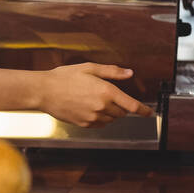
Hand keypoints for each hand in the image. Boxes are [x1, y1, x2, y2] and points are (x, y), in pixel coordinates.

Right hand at [38, 63, 153, 128]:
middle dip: (121, 107)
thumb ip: (112, 72)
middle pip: (122, 113)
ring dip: (111, 113)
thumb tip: (129, 73)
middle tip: (110, 97)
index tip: (149, 113)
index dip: (143, 110)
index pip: (131, 105)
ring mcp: (93, 117)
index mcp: (106, 91)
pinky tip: (90, 108)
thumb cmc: (65, 77)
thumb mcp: (90, 68)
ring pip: (111, 120)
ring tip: (96, 101)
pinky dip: (100, 119)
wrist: (44, 91)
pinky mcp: (84, 124)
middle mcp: (101, 106)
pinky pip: (100, 124)